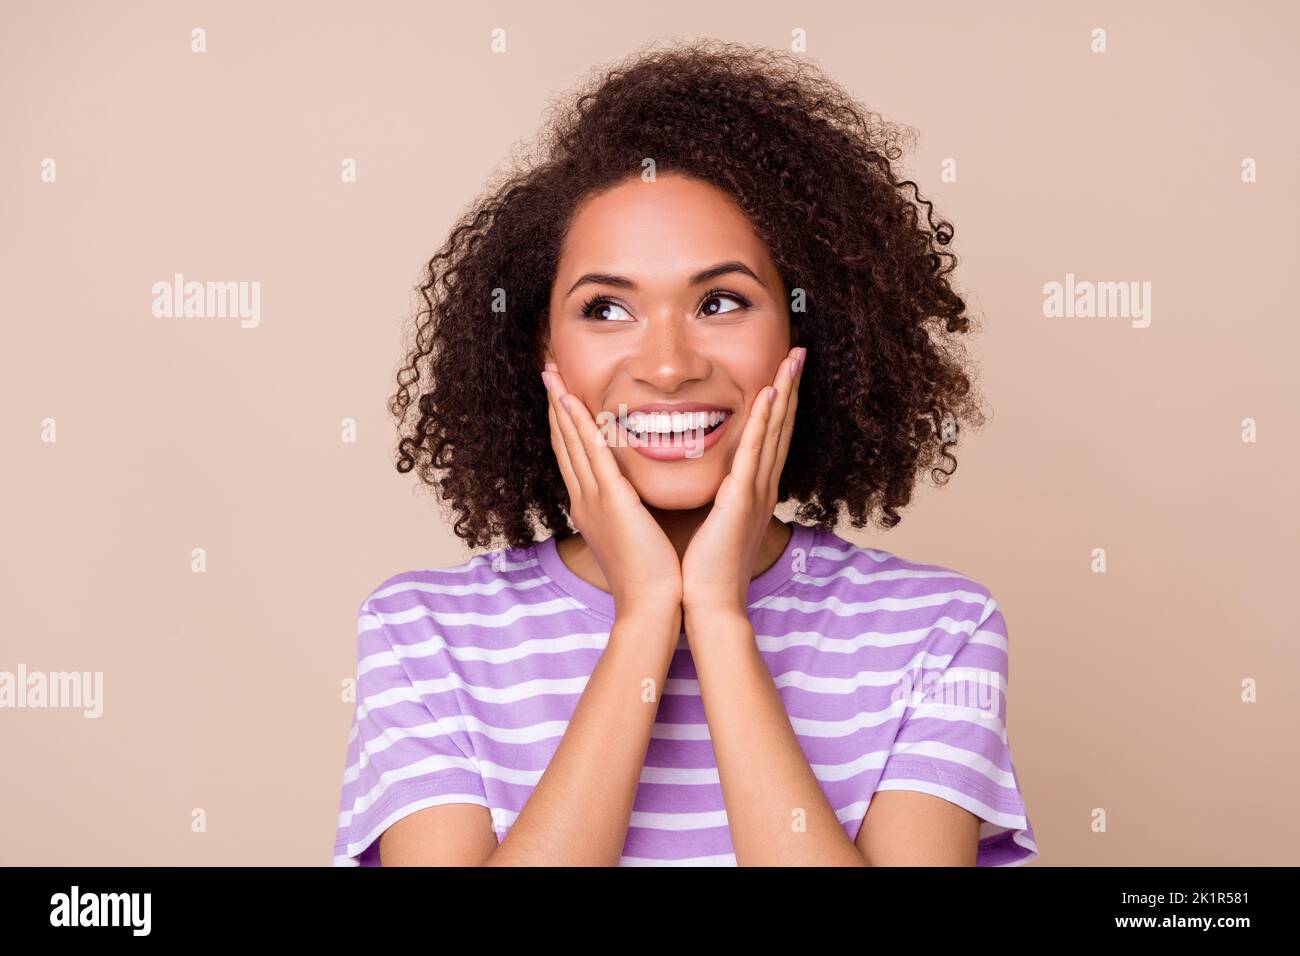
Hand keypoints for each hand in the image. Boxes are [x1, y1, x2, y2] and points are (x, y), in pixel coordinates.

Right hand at [542, 363, 683, 615]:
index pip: (573, 454)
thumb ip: (629, 510)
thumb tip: (634, 496)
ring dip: (560, 404)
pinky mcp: (611, 501)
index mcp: (590, 507)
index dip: (564, 421)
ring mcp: (593, 499)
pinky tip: (570, 401)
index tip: (560, 392)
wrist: (652, 607)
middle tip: (546, 369)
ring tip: (550, 372)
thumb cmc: (651, 576)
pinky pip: (592, 454)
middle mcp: (584, 499)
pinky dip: (579, 425)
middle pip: (563, 441)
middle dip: (555, 404)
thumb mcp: (633, 535)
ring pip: (571, 441)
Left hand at [680, 346, 804, 618]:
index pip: (769, 437)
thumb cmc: (703, 569)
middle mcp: (760, 487)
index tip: (782, 371)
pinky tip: (769, 395)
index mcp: (751, 491)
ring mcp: (755, 493)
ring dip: (784, 393)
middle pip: (781, 427)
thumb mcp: (711, 521)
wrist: (707, 606)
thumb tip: (701, 477)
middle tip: (799, 351)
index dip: (778, 402)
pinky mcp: (741, 501)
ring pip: (774, 432)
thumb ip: (712, 496)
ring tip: (793, 359)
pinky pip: (755, 453)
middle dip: (790, 387)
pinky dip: (764, 423)